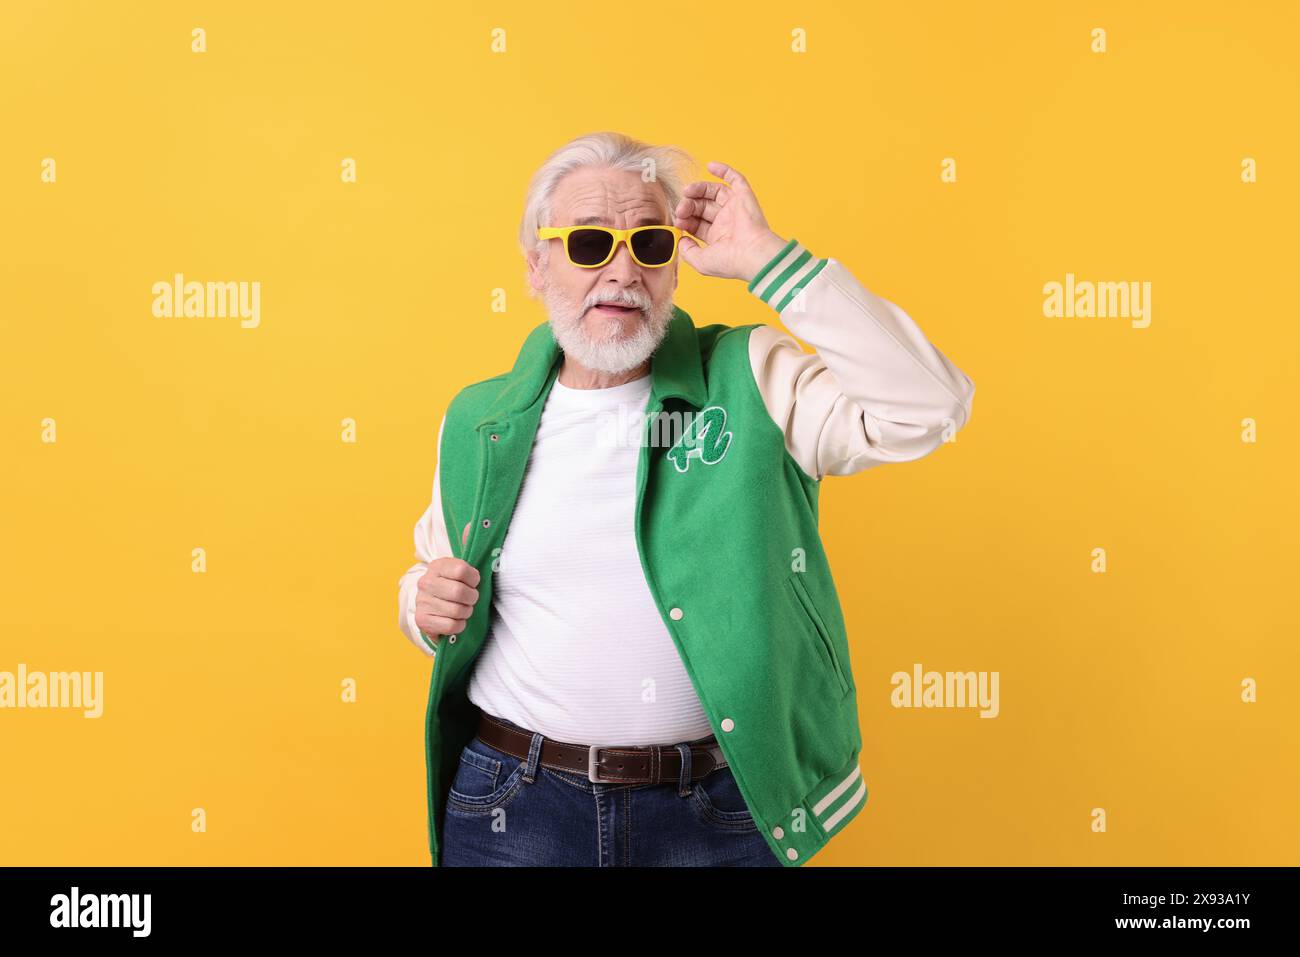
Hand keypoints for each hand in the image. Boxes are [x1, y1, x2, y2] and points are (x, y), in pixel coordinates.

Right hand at [415, 556, 480, 643]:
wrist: (433, 608)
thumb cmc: (454, 586)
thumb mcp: (460, 569)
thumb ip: (470, 553)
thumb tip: (468, 533)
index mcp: (437, 566)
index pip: (461, 570)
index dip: (474, 579)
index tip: (473, 583)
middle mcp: (426, 582)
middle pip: (459, 592)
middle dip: (472, 598)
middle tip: (471, 599)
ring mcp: (422, 601)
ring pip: (457, 611)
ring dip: (466, 612)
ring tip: (463, 609)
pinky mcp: (422, 620)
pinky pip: (451, 626)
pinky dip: (459, 625)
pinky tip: (455, 620)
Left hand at [673, 160, 788, 282]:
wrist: (753, 254)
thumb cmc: (730, 262)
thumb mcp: (701, 262)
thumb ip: (687, 252)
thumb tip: (681, 239)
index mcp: (717, 237)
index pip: (696, 223)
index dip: (685, 219)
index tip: (678, 220)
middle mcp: (726, 222)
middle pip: (702, 206)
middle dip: (689, 205)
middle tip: (681, 208)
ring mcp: (735, 208)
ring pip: (714, 192)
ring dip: (699, 189)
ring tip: (688, 191)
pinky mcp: (745, 197)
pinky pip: (736, 179)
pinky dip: (724, 170)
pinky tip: (710, 166)